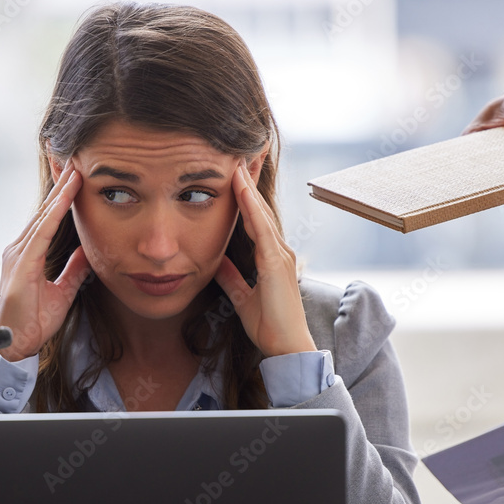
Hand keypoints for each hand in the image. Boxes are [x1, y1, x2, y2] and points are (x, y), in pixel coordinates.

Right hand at [0, 160, 90, 360]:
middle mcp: (19, 250)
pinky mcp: (22, 266)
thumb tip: (87, 253)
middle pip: (44, 211)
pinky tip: (65, 199)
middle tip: (75, 161)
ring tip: (75, 171)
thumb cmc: (33, 322)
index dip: (62, 197)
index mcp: (28, 255)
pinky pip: (41, 233)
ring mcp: (18, 256)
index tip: (76, 176)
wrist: (15, 345)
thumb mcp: (63, 292)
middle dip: (60, 186)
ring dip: (60, 193)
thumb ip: (73, 271)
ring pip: (43, 217)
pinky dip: (54, 214)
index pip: (48, 219)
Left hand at [213, 162, 316, 357]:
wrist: (286, 347)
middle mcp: (279, 252)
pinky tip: (241, 190)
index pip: (256, 220)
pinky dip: (251, 208)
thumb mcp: (242, 298)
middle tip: (237, 156)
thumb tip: (217, 263)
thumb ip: (232, 278)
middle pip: (260, 210)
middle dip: (248, 183)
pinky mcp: (277, 264)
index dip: (244, 197)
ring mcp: (281, 256)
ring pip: (260, 214)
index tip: (234, 175)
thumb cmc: (270, 325)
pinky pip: (261, 230)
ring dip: (247, 188)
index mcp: (272, 258)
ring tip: (236, 163)